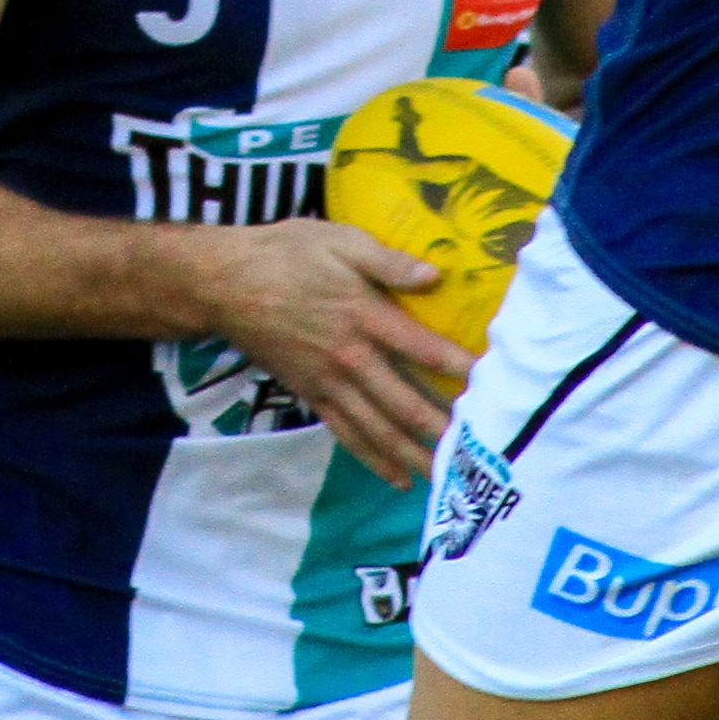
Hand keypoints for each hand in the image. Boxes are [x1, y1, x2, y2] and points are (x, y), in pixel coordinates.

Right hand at [185, 219, 472, 486]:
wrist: (226, 285)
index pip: (421, 347)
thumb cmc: (287, 255)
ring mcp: (330, 383)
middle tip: (478, 451)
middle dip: (443, 428)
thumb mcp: (339, 240)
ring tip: (448, 477)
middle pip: (405, 402)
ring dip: (414, 455)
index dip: (458, 366)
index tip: (491, 383)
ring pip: (379, 429)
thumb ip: (387, 261)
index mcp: (363, 315)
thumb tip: (435, 275)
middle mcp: (351, 358)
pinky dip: (374, 459)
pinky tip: (398, 478)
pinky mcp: (311, 396)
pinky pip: (348, 434)